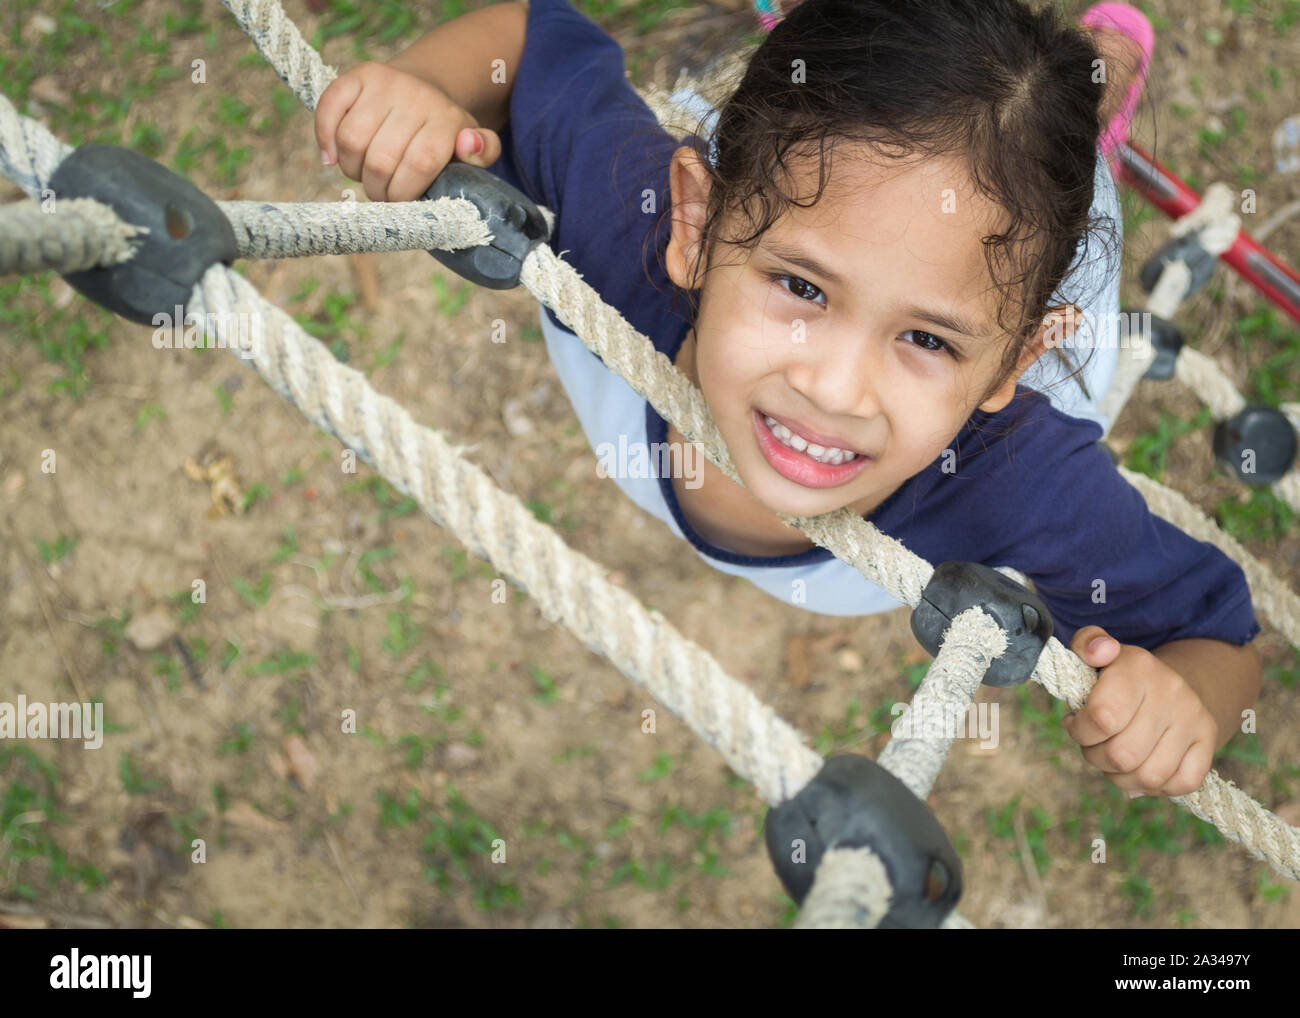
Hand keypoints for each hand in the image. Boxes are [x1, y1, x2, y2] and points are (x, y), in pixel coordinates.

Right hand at [314, 61, 502, 202]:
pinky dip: (325, 140)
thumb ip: (483, 153)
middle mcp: (416, 96)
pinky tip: (333, 158)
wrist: (424, 88)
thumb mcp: (474, 147)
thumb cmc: (445, 134)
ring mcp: (385, 83)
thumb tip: (469, 144)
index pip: (419, 165)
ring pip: (352, 141)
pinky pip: (328, 110)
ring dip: (352, 170)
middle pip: (381, 159)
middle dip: (377, 189)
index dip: (403, 194)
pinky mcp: (357, 76)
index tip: (400, 204)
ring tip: (364, 174)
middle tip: (381, 193)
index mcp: (448, 119)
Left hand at [1063, 625, 1217, 796]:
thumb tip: (1099, 650)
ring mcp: (1194, 720)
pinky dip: (1153, 786)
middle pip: (1122, 755)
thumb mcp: (1095, 650)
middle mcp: (1171, 692)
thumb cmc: (1118, 675)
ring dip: (1120, 776)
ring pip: (1149, 776)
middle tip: (1093, 743)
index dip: (1079, 731)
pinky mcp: (1209, 744)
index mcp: (1138, 667)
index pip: (1102, 717)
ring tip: (1112, 758)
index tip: (1074, 723)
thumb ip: (1086, 644)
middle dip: (1096, 756)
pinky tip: (1138, 769)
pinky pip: (1181, 784)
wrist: (1169, 682)